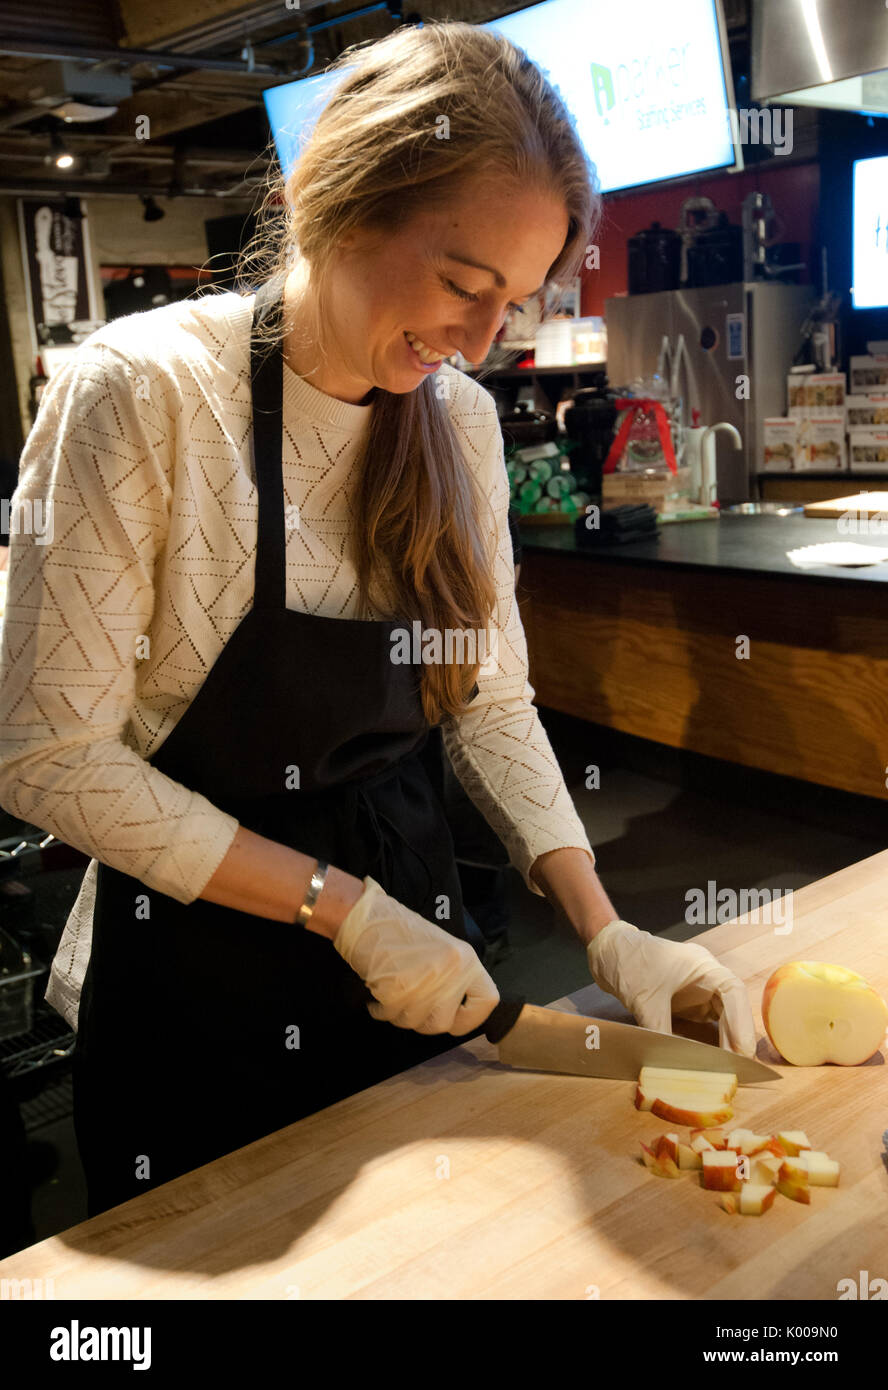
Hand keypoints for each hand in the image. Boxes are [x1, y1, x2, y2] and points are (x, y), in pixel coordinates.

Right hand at [333, 875, 499, 1034]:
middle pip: (443, 1023)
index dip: (472, 1018)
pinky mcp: (398, 987)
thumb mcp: (443, 950)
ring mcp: (424, 980)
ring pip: (415, 1023)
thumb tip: (457, 1014)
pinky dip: (381, 1011)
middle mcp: (450, 970)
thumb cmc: (401, 933)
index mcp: (465, 959)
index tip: (455, 1019)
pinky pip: (392, 1016)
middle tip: (410, 1007)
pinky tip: (377, 997)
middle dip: (423, 1021)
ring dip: (399, 1015)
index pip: (487, 1000)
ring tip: (391, 994)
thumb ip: (455, 979)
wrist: (367, 918)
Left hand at [586, 920, 757, 1057]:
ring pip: (722, 1017)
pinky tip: (709, 1059)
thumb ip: (661, 1030)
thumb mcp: (644, 999)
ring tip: (726, 1069)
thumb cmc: (628, 960)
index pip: (733, 992)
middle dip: (736, 1036)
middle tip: (735, 1068)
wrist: (607, 951)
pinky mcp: (687, 1002)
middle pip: (732, 1007)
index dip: (741, 1023)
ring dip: (725, 1041)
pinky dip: (709, 1040)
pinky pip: (705, 1023)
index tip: (741, 1050)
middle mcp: (706, 977)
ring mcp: (698, 990)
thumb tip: (673, 1061)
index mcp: (703, 966)